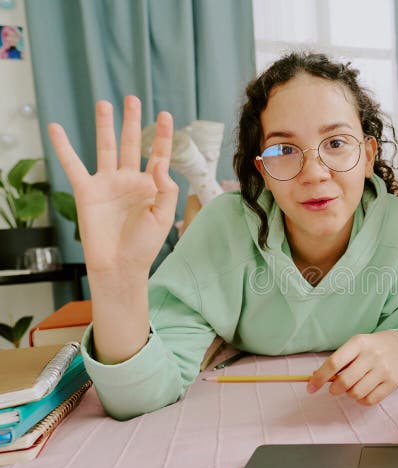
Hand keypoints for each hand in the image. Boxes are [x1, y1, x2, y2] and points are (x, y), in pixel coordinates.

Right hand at [48, 96, 178, 275]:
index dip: (163, 135)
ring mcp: (108, 183)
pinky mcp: (87, 190)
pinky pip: (73, 164)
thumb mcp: (164, 217)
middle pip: (131, 143)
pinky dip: (64, 147)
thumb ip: (166, 189)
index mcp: (151, 185)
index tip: (166, 115)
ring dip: (105, 126)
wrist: (119, 264)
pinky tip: (56, 128)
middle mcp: (129, 179)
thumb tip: (159, 165)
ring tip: (105, 103)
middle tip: (133, 99)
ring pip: (106, 147)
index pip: (158, 154)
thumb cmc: (145, 245)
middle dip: (133, 121)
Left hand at [306, 331, 397, 405]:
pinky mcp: (392, 382)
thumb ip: (338, 361)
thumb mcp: (355, 345)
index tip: (310, 388)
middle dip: (334, 389)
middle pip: (345, 381)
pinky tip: (363, 392)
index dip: (319, 377)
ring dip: (349, 394)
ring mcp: (384, 369)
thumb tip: (316, 378)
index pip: (334, 363)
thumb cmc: (371, 347)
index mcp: (359, 343)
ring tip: (352, 387)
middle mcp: (372, 355)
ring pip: (356, 393)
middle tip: (334, 388)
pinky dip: (361, 400)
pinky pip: (370, 400)